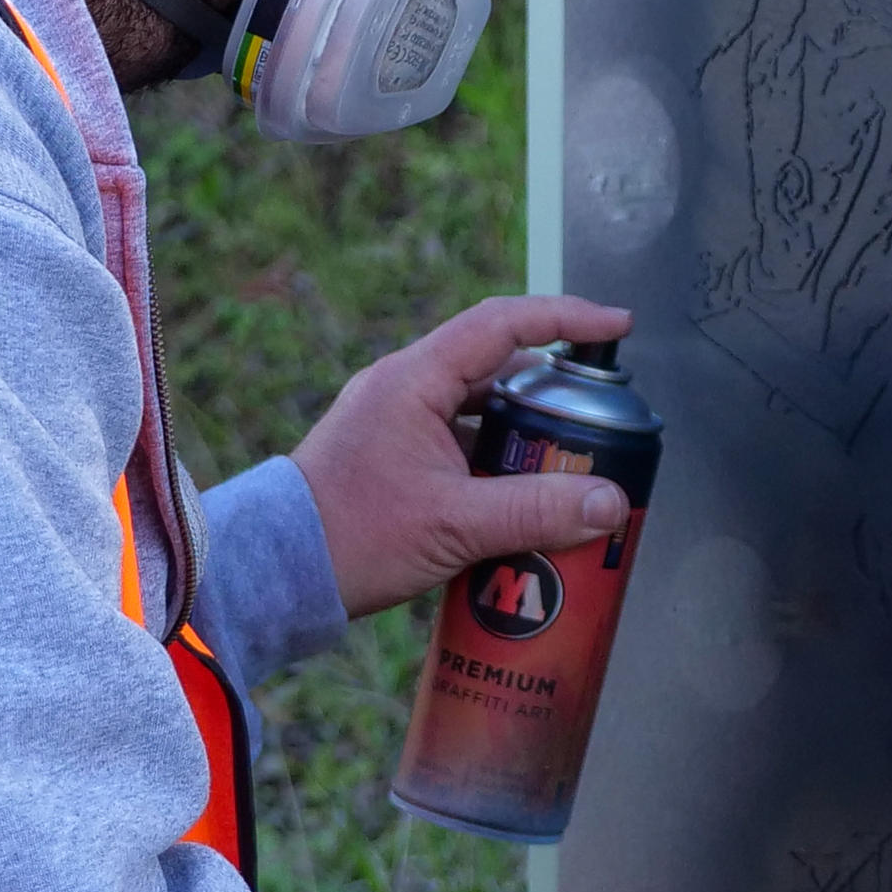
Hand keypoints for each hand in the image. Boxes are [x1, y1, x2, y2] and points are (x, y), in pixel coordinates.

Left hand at [295, 292, 636, 616]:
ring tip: (571, 464)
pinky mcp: (393, 455)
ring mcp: (396, 420)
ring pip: (480, 408)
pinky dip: (497, 459)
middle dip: (556, 390)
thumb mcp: (454, 524)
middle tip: (601, 417)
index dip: (566, 318)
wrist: (275, 573)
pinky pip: (460, 440)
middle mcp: (403, 388)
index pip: (503, 324)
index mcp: (413, 380)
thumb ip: (536, 511)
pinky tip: (522, 496)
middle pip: (498, 366)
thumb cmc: (349, 538)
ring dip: (526, 431)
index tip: (616, 328)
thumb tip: (610, 502)